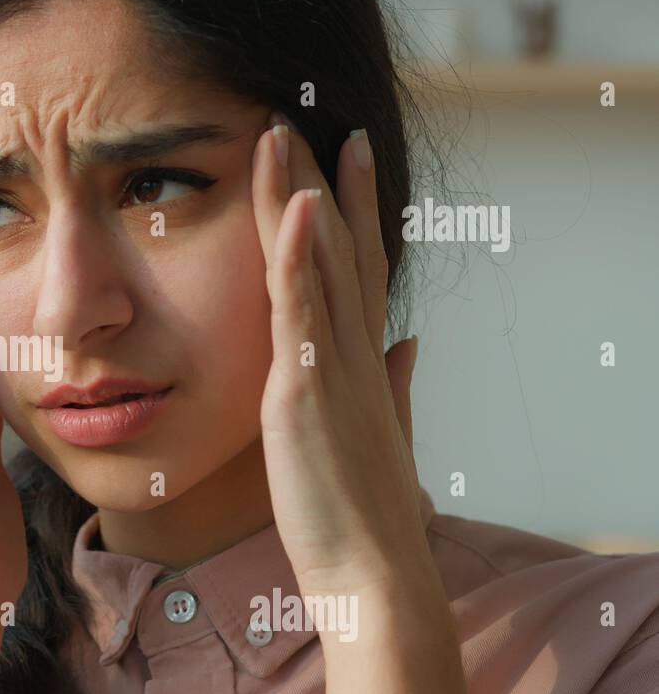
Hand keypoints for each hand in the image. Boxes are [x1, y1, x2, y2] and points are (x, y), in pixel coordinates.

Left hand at [251, 115, 468, 693]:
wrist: (371, 571)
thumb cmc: (365, 511)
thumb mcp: (384, 435)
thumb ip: (397, 385)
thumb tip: (409, 345)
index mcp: (366, 364)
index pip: (360, 269)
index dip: (354, 210)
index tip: (345, 158)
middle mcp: (356, 354)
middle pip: (342, 251)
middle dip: (326, 183)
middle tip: (312, 122)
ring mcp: (333, 368)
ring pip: (320, 265)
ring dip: (301, 196)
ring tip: (283, 136)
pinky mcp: (307, 391)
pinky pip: (302, 311)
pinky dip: (297, 258)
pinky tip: (293, 208)